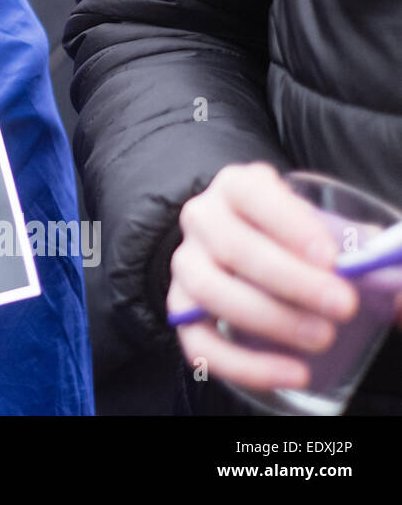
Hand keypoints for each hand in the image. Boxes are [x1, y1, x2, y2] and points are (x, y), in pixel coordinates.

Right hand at [167, 162, 358, 391]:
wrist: (260, 255)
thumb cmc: (302, 240)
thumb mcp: (332, 230)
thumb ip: (365, 251)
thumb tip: (399, 292)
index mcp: (237, 187)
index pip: (252, 194)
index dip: (289, 223)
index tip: (332, 258)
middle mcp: (202, 220)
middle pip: (233, 247)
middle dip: (291, 281)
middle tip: (344, 306)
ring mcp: (186, 265)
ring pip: (211, 291)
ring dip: (269, 319)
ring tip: (322, 338)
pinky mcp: (180, 310)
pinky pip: (199, 343)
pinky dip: (245, 365)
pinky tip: (293, 373)